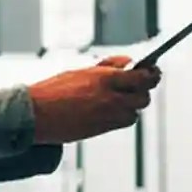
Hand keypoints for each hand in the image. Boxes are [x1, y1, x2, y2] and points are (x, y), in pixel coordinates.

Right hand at [28, 56, 160, 143]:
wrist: (37, 114)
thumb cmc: (54, 90)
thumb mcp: (81, 71)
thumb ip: (107, 66)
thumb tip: (127, 61)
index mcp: (106, 79)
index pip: (143, 78)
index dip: (152, 74)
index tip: (153, 70)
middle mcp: (112, 99)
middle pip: (143, 97)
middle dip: (144, 90)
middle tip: (140, 84)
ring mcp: (108, 117)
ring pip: (134, 113)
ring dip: (133, 105)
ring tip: (122, 97)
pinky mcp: (102, 130)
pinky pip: (123, 123)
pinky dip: (123, 115)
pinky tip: (112, 108)